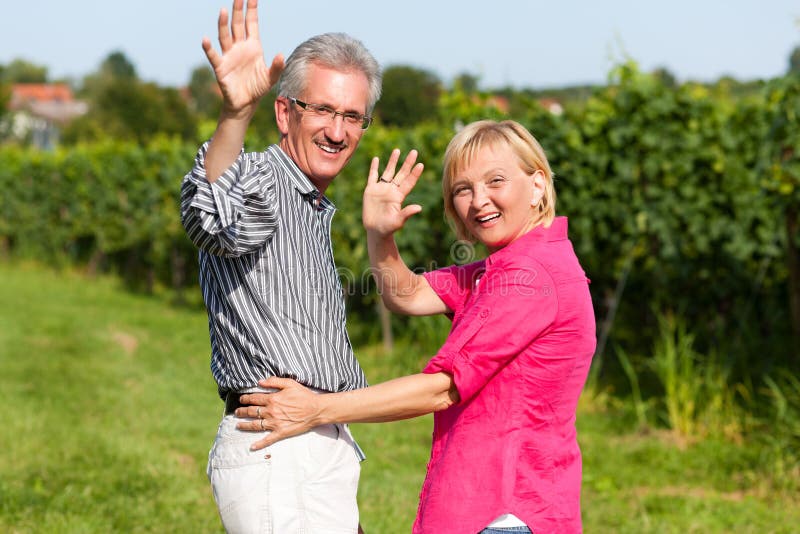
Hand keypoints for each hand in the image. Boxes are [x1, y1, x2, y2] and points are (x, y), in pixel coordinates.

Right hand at [202, 0, 284, 117]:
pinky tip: (206, 39)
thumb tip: (280, 55)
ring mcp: (229, 55)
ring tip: (223, 10)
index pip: (252, 23)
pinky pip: (213, 55)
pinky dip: (209, 48)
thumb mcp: (271, 78)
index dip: (252, 10)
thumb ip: (276, 67)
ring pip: (225, 36)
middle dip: (238, 10)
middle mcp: (239, 47)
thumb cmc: (257, 88)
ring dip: (223, 24)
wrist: (245, 103)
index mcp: (253, 46)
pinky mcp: (220, 67)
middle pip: (238, 24)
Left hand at [234, 377, 320, 450]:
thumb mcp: (289, 383)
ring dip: (245, 425)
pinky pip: (268, 439)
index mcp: (272, 399)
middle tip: (236, 412)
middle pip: (251, 412)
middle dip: (242, 411)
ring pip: (255, 425)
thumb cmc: (304, 395)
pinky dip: (259, 444)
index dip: (245, 399)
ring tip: (238, 425)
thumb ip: (274, 381)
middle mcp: (271, 412)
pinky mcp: (280, 432)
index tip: (241, 399)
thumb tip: (260, 382)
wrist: (315, 410)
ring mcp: (275, 423)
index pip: (254, 399)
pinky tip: (252, 447)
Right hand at [363, 149, 424, 236]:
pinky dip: (374, 167)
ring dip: (393, 161)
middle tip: (414, 151)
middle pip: (401, 173)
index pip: (409, 182)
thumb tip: (419, 208)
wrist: (375, 231)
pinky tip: (376, 158)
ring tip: (397, 150)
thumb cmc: (388, 228)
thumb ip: (407, 213)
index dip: (414, 174)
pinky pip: (372, 176)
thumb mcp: (398, 221)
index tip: (420, 164)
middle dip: (407, 163)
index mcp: (399, 196)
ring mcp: (381, 189)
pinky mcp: (370, 191)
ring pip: (388, 172)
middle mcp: (392, 190)